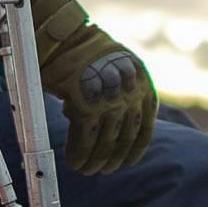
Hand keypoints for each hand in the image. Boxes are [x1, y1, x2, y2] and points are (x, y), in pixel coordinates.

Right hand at [29, 0, 158, 174]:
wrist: (63, 36)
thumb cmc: (85, 53)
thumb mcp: (115, 70)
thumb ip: (119, 97)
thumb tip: (111, 130)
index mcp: (141, 83)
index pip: (144, 127)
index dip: (134, 149)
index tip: (126, 163)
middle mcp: (129, 92)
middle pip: (123, 137)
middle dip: (112, 158)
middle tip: (102, 171)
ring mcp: (108, 98)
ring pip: (105, 141)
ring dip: (95, 161)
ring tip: (87, 170)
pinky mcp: (86, 103)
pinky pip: (85, 138)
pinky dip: (79, 154)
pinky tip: (75, 163)